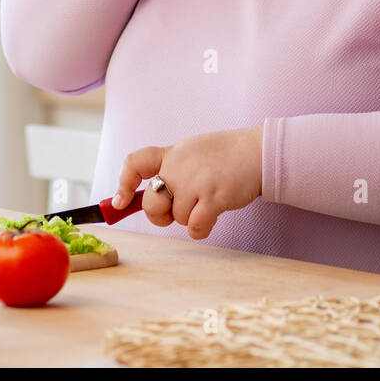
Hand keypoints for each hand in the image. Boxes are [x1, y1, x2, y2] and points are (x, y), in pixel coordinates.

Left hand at [112, 125, 262, 239]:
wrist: (258, 152)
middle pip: (152, 203)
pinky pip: (194, 227)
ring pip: (178, 218)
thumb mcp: (192, 152)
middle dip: (160, 215)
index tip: (121, 201)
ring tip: (208, 200)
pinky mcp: (213, 198)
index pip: (135, 163)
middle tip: (176, 210)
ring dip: (191, 217)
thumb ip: (171, 169)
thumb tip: (144, 198)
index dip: (123, 184)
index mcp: (172, 153)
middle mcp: (179, 166)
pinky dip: (202, 229)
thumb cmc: (225, 155)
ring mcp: (196, 182)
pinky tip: (212, 217)